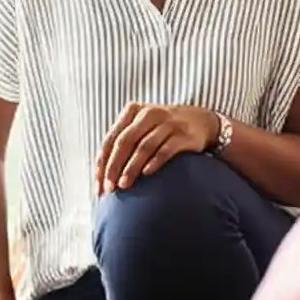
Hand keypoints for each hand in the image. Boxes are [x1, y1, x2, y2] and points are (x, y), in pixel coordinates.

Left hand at [95, 103, 218, 193]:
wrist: (201, 120)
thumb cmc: (162, 129)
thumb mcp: (141, 126)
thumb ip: (123, 142)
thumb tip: (102, 174)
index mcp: (133, 111)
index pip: (111, 139)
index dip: (103, 163)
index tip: (98, 185)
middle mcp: (149, 114)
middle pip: (125, 141)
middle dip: (114, 166)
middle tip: (110, 188)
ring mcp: (168, 123)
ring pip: (144, 146)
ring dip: (132, 167)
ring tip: (124, 185)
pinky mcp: (184, 135)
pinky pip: (166, 149)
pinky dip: (154, 162)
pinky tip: (146, 174)